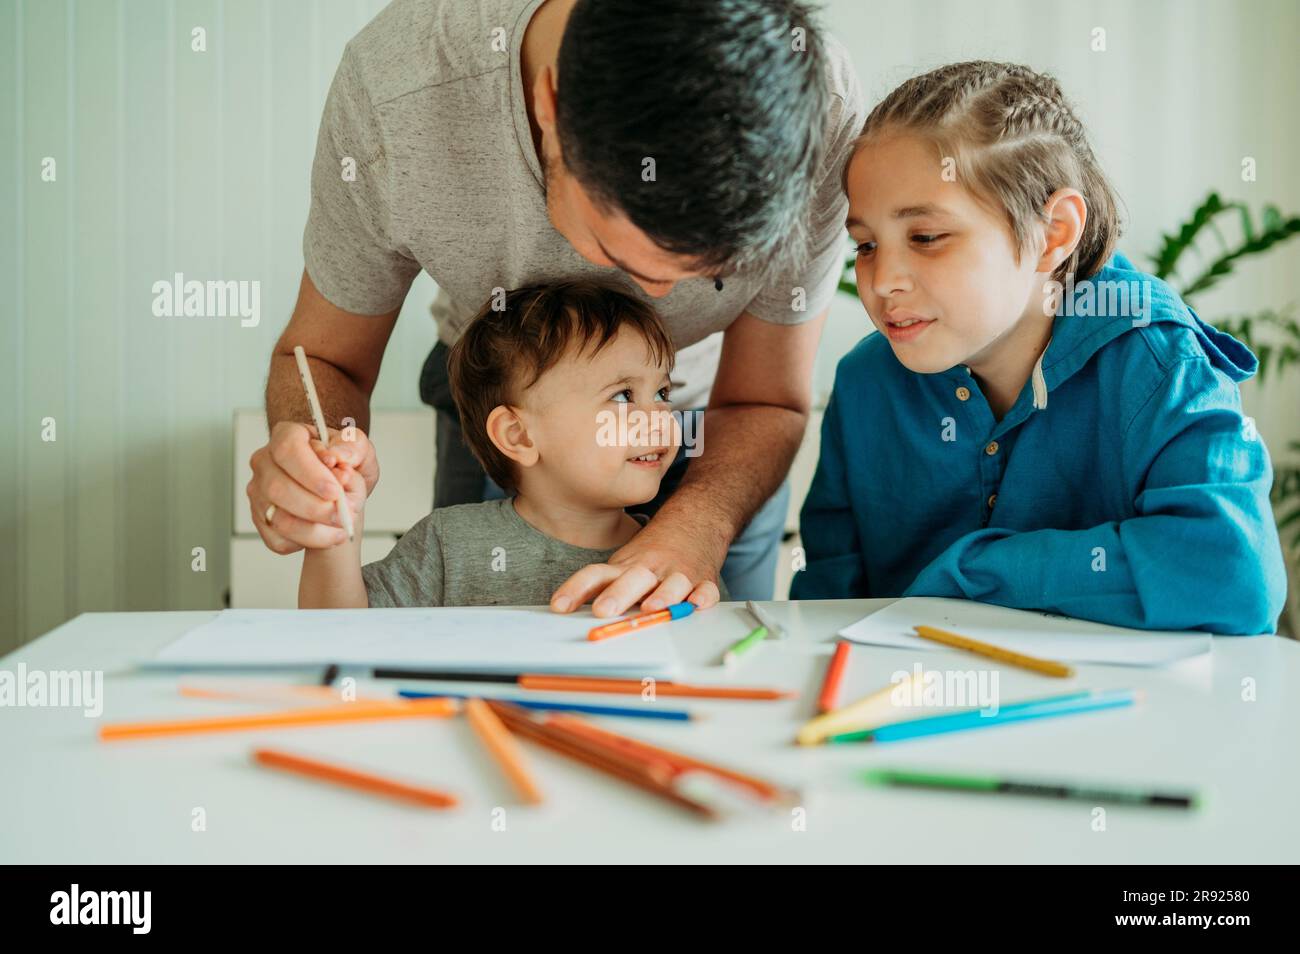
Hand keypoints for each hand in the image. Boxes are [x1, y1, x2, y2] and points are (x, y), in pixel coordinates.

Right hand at [247, 420, 378, 553]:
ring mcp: (259, 492)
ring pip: (278, 518)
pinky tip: (324, 534)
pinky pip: (277, 539)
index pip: (288, 449)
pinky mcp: (261, 519)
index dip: (311, 473)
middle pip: (278, 488)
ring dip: (315, 530)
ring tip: (342, 528)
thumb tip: (338, 456)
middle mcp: (266, 462)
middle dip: (316, 508)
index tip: (335, 491)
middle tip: (344, 516)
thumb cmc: (345, 466)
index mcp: (287, 435)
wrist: (342, 492)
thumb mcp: (360, 449)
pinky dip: (304, 542)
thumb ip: (353, 446)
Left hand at [549, 519, 723, 617]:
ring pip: (672, 584)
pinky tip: (697, 604)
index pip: (596, 575)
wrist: (695, 519)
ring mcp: (678, 574)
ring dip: (662, 597)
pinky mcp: (703, 580)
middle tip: (603, 610)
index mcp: (626, 567)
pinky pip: (705, 589)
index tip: (558, 606)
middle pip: (632, 579)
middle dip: (618, 595)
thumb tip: (564, 609)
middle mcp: (650, 570)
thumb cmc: (653, 552)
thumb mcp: (623, 564)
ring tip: (652, 608)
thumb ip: (600, 587)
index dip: (575, 589)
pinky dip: (703, 597)